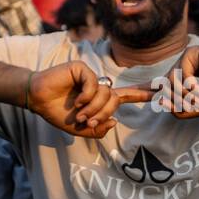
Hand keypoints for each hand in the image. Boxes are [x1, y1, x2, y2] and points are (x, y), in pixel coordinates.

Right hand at [27, 61, 142, 137]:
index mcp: (100, 99)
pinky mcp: (82, 69)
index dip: (142, 93)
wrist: (38, 100)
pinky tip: (77, 102)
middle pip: (115, 100)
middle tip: (87, 122)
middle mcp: (98, 86)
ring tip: (79, 114)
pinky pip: (95, 84)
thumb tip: (115, 121)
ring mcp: (91, 76)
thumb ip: (98, 129)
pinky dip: (87, 97)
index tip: (160, 91)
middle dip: (103, 114)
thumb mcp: (80, 129)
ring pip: (106, 94)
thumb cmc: (58, 113)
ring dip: (93, 109)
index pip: (126, 95)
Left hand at [132, 46, 198, 118]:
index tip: (117, 93)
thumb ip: (180, 108)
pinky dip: (191, 82)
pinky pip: (181, 75)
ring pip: (171, 85)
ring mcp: (182, 62)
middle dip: (180, 101)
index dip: (136, 91)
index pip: (155, 89)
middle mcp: (177, 72)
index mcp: (179, 84)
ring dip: (187, 93)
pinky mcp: (189, 54)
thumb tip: (162, 99)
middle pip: (165, 92)